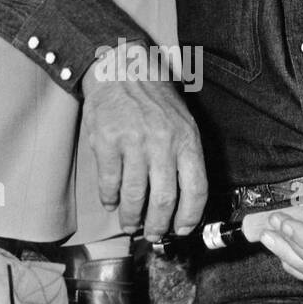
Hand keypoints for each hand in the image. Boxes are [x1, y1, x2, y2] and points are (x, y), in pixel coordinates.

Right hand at [81, 47, 207, 239]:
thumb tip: (185, 198)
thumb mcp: (183, 122)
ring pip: (134, 196)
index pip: (195, 189)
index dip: (190, 217)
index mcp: (186, 140)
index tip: (182, 229)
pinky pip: (109, 182)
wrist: (122, 68)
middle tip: (154, 234)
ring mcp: (133, 143)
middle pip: (164, 199)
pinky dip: (109, 199)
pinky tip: (111, 202)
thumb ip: (185, 156)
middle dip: (158, 225)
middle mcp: (162, 143)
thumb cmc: (155, 98)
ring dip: (131, 217)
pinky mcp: (106, 142)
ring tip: (130, 224)